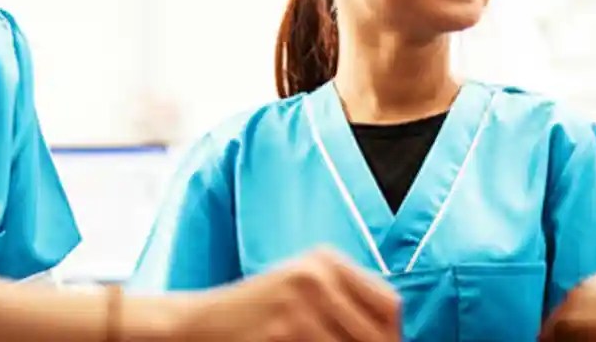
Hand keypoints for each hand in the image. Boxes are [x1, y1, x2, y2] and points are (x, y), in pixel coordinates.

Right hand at [158, 248, 401, 340]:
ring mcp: (298, 305)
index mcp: (327, 260)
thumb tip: (393, 336)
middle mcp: (317, 276)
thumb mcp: (305, 287)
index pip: (388, 304)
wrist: (201, 321)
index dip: (393, 336)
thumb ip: (346, 301)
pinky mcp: (281, 333)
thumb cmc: (260, 309)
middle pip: (375, 333)